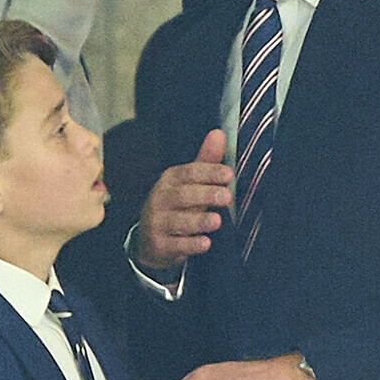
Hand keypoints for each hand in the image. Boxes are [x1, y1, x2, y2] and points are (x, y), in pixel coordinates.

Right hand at [135, 129, 232, 270]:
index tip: (229, 174)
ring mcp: (157, 223)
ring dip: (198, 221)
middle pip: (182, 195)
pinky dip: (190, 245)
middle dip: (205, 195)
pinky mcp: (159, 245)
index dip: (208, 172)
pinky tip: (205, 244)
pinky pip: (175, 245)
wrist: (150, 242)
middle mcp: (160, 199)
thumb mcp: (188, 184)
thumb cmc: (176, 207)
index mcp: (169, 180)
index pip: (188, 173)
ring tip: (217, 221)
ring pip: (178, 221)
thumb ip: (205, 162)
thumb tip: (219, 133)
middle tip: (227, 196)